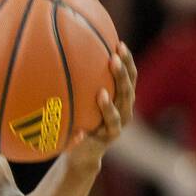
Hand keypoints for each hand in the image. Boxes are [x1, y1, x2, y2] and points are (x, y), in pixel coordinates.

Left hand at [63, 42, 137, 168]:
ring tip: (101, 93)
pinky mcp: (106, 141)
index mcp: (122, 97)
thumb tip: (65, 50)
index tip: (119, 44)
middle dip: (122, 75)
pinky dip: (89, 132)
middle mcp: (124, 110)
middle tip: (113, 59)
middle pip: (127, 91)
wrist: (83, 151)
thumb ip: (82, 81)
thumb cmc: (82, 117)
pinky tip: (81, 130)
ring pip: (117, 114)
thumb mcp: (84, 98)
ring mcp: (116, 127)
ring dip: (109, 104)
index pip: (130, 76)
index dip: (127, 61)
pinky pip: (98, 134)